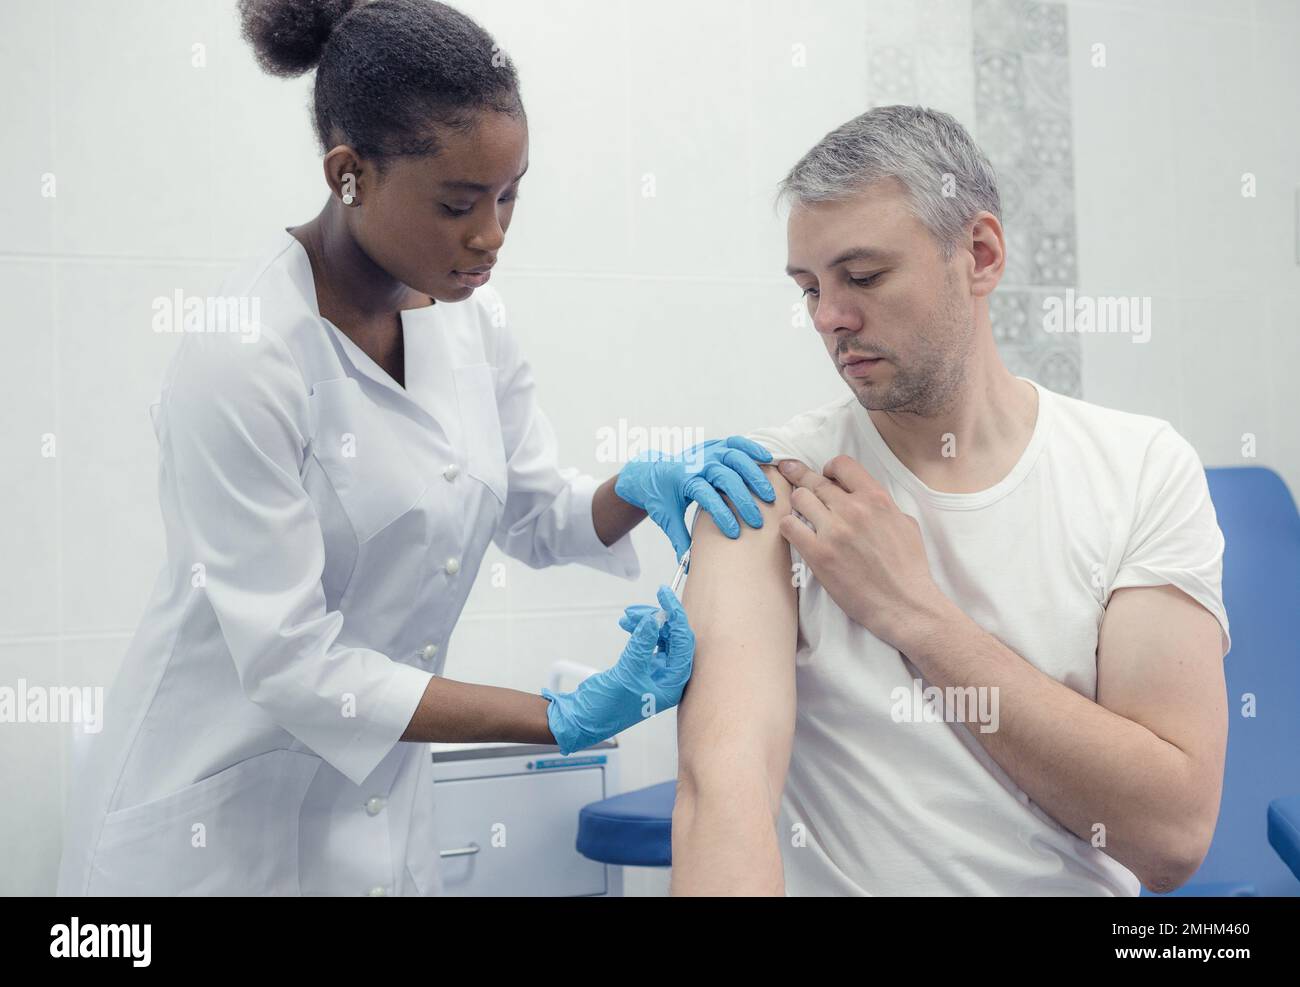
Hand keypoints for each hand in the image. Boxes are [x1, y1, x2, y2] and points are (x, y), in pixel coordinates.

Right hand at [543, 585, 694, 754]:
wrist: (583, 719)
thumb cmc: (606, 709)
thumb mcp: (626, 674)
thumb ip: (641, 646)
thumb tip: (655, 620)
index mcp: (672, 683)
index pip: (683, 642)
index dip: (675, 616)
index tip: (663, 595)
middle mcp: (668, 677)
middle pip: (673, 637)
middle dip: (657, 618)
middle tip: (638, 609)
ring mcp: (655, 672)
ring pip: (660, 637)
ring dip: (646, 623)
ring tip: (627, 617)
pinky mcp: (642, 668)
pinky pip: (648, 642)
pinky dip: (639, 631)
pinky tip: (627, 625)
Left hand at [615, 436, 775, 561]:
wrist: (650, 472)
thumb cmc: (661, 496)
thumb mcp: (666, 517)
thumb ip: (679, 538)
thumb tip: (688, 565)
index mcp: (683, 481)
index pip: (706, 496)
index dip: (721, 515)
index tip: (734, 533)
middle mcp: (697, 464)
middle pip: (724, 477)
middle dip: (743, 500)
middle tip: (757, 521)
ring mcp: (707, 452)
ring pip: (735, 457)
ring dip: (754, 475)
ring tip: (768, 496)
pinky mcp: (715, 446)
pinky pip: (736, 443)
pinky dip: (752, 448)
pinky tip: (768, 459)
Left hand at [775, 456, 949, 647]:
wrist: (905, 604)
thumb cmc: (909, 568)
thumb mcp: (905, 523)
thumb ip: (883, 505)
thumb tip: (865, 498)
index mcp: (876, 498)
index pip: (842, 465)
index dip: (829, 469)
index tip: (825, 476)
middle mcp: (853, 509)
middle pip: (814, 481)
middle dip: (800, 478)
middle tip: (788, 472)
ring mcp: (834, 530)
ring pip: (798, 499)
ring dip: (797, 504)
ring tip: (801, 513)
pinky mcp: (818, 554)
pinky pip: (789, 527)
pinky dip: (790, 527)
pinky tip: (796, 533)